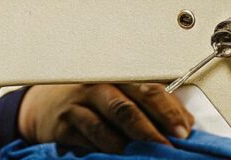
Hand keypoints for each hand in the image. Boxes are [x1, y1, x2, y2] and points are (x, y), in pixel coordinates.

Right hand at [18, 83, 193, 152]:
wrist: (45, 104)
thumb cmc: (92, 99)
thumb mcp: (123, 96)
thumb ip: (153, 107)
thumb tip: (186, 123)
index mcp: (122, 78)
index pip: (151, 90)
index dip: (169, 111)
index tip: (184, 130)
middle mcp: (100, 88)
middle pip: (128, 107)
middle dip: (151, 129)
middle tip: (167, 146)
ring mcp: (79, 105)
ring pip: (105, 124)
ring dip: (127, 143)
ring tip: (144, 154)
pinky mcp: (62, 126)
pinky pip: (85, 139)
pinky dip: (103, 149)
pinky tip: (117, 155)